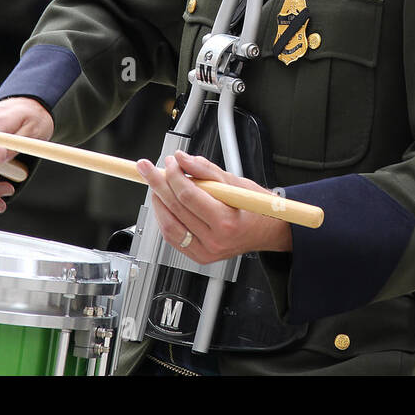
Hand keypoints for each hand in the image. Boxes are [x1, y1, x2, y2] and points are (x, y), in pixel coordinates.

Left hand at [135, 150, 291, 264]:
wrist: (266, 231)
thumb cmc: (255, 208)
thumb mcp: (234, 182)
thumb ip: (205, 169)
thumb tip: (182, 159)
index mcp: (226, 221)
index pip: (188, 196)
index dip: (173, 176)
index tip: (169, 162)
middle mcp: (214, 240)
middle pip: (175, 209)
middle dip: (158, 184)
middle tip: (148, 169)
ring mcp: (205, 252)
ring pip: (169, 226)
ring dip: (157, 203)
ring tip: (154, 185)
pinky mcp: (198, 256)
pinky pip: (173, 237)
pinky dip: (164, 218)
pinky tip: (163, 204)